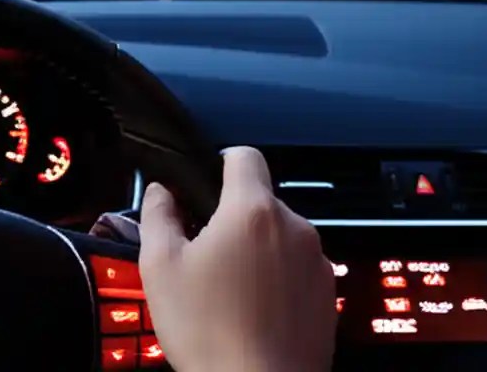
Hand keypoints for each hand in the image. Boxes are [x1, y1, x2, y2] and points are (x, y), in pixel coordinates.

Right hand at [139, 147, 335, 371]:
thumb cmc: (208, 330)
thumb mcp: (160, 267)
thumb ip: (158, 216)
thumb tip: (162, 192)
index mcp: (252, 211)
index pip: (245, 157)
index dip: (220, 163)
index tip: (205, 186)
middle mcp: (294, 228)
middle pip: (260, 202)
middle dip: (232, 219)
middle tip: (203, 256)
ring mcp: (317, 262)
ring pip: (279, 237)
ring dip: (256, 251)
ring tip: (228, 291)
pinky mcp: (327, 295)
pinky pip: (296, 269)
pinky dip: (276, 280)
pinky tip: (252, 310)